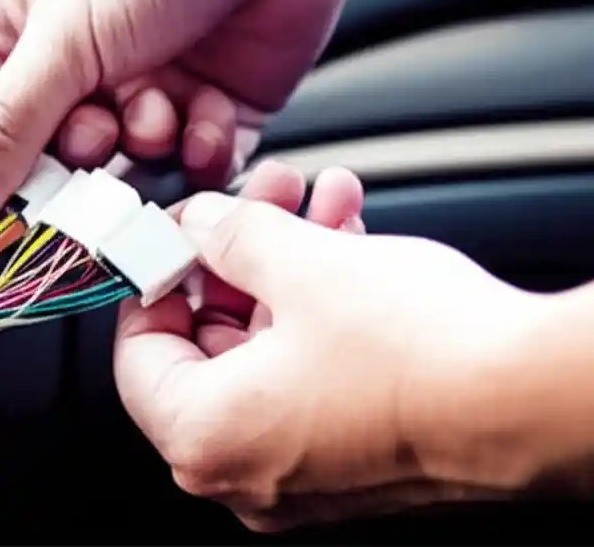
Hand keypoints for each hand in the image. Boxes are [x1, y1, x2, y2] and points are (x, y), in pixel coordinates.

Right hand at [0, 0, 363, 229]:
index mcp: (19, 23)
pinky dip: (200, 150)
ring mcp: (144, 82)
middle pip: (48, 154)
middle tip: (95, 143)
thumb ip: (8, 128)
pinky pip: (190, 163)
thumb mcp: (65, 36)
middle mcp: (79, 57)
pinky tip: (206, 115)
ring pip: (123, 165)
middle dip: (77, 157)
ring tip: (160, 108)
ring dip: (144, 147)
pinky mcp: (207, 105)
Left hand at [115, 161, 553, 532]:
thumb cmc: (421, 356)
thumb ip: (229, 237)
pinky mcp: (356, 456)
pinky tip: (348, 237)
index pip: (136, 353)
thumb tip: (199, 223)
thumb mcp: (300, 264)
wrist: (536, 400)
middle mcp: (245, 471)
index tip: (174, 237)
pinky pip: (311, 371)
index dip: (155, 278)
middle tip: (254, 204)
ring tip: (315, 201)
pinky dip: (321, 308)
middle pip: (206, 344)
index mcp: (204, 438)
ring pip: (267, 348)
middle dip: (236, 258)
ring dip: (288, 267)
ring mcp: (304, 471)